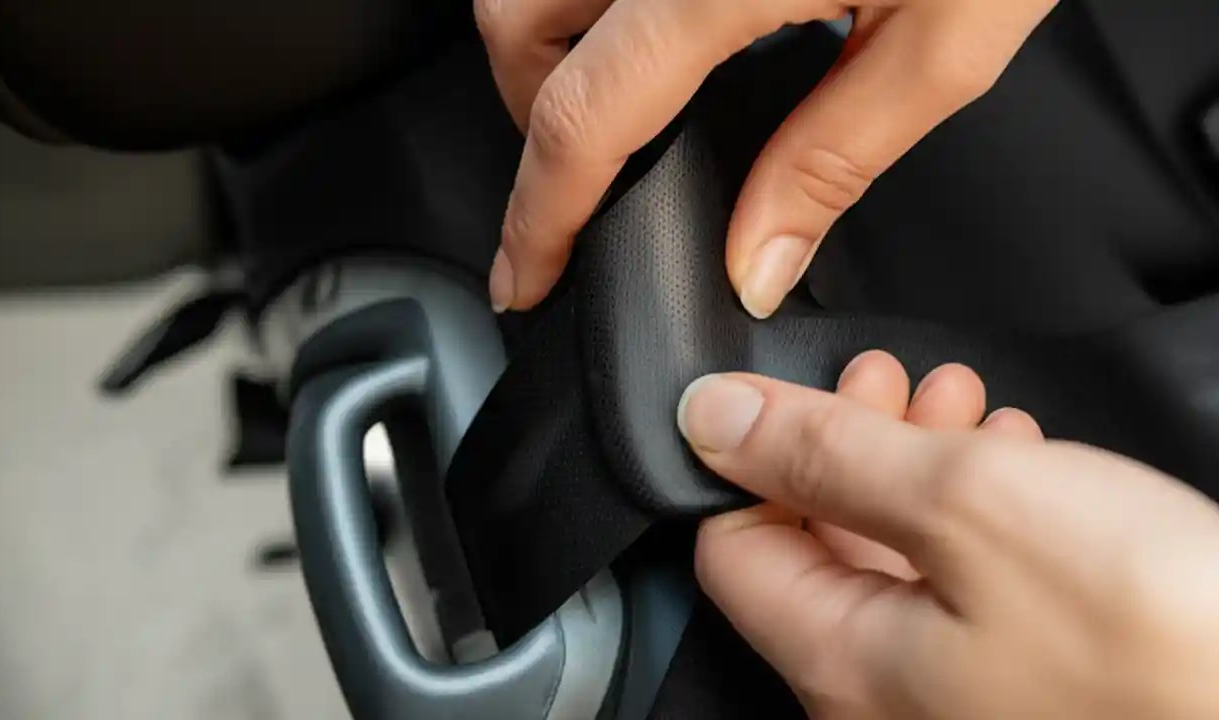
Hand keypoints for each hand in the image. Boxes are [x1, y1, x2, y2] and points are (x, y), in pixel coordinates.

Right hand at [477, 0, 1057, 316]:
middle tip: (595, 180)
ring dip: (548, 46)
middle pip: (518, 26)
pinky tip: (649, 25)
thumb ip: (835, 156)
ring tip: (621, 99)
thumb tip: (757, 257)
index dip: (542, 215)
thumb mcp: (948, 36)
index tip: (527, 272)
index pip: (583, 117)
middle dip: (535, 118)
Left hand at [677, 350, 1218, 718]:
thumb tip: (713, 419)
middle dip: (850, 443)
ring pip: (899, 559)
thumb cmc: (1158, 636)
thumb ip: (826, 454)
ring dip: (919, 462)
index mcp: (842, 666)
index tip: (794, 394)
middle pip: (820, 548)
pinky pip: (967, 587)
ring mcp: (959, 696)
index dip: (753, 458)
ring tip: (957, 401)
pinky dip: (980, 512)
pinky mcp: (1029, 681)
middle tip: (888, 379)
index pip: (732, 549)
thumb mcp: (968, 504)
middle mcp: (886, 700)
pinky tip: (1018, 464)